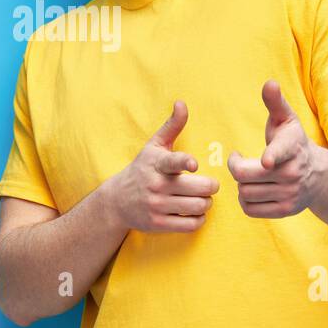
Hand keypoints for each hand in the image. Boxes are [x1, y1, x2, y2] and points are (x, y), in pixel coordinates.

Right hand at [104, 100, 218, 231]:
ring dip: (206, 203)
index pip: (173, 162)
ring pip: (198, 207)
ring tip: (202, 198)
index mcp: (157, 164)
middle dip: (210, 187)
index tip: (194, 164)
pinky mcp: (158, 224)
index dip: (185, 162)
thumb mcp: (153, 147)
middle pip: (199, 189)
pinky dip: (199, 218)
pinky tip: (194, 212)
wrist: (116, 201)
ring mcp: (157, 206)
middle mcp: (156, 185)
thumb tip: (182, 103)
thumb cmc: (142, 169)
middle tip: (208, 185)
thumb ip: (171, 126)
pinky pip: (191, 224)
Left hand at [228, 80, 320, 218]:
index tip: (266, 160)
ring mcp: (290, 194)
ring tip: (248, 174)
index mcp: (292, 147)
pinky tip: (252, 189)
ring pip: (245, 193)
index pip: (280, 152)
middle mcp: (292, 173)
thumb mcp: (287, 120)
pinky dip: (245, 200)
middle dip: (235, 167)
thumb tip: (269, 83)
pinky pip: (250, 209)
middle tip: (238, 159)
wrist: (319, 174)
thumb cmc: (293, 142)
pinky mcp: (285, 210)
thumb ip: (275, 102)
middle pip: (245, 176)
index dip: (272, 156)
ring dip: (241, 184)